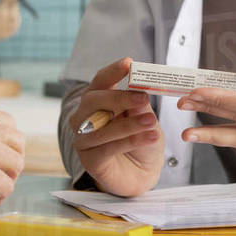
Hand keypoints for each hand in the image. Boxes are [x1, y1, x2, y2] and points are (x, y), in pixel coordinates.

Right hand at [70, 58, 165, 196]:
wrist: (141, 173)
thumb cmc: (141, 140)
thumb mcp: (145, 118)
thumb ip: (139, 106)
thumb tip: (139, 90)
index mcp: (97, 101)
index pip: (100, 81)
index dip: (113, 71)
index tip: (129, 63)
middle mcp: (84, 117)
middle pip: (93, 101)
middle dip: (119, 98)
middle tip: (143, 98)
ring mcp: (83, 139)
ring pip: (100, 127)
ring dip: (128, 124)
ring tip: (152, 123)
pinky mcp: (90, 160)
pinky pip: (108, 148)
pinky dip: (130, 141)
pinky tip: (150, 137)